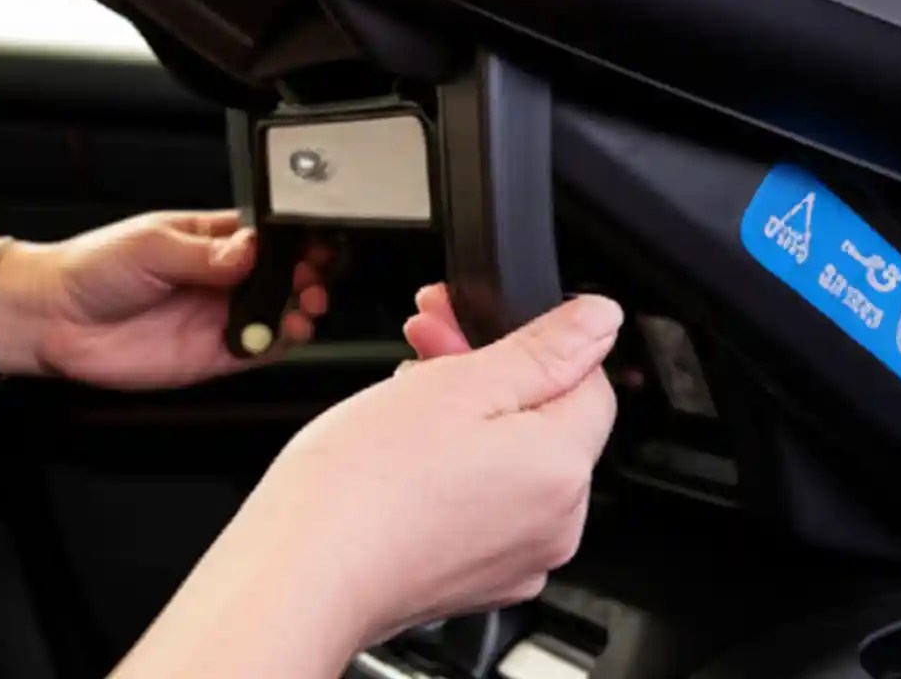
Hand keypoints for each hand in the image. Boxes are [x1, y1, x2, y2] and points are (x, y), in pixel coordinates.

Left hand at [26, 210, 328, 389]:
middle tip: (311, 278)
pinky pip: (260, 350)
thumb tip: (249, 251)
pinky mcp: (215, 354)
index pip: (271, 236)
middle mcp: (225, 278)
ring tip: (303, 306)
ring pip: (281, 313)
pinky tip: (280, 332)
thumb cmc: (93, 269)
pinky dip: (278, 343)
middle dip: (309, 275)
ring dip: (302, 309)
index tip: (313, 244)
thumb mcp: (150, 245)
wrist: (55, 320)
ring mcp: (222, 316)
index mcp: (215, 239)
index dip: (297, 240)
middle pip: (286, 276)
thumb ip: (204, 252)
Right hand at [230, 290, 622, 647]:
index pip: (586, 379)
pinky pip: (481, 507)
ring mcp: (514, 559)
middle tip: (422, 342)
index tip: (465, 321)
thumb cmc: (361, 486)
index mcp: (562, 468)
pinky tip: (401, 456)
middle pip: (542, 420)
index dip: (526, 338)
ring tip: (400, 398)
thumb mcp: (459, 385)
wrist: (299, 577)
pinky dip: (451, 473)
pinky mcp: (473, 580)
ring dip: (465, 417)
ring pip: (508, 461)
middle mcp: (554, 524)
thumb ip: (542, 349)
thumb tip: (601, 320)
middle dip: (486, 370)